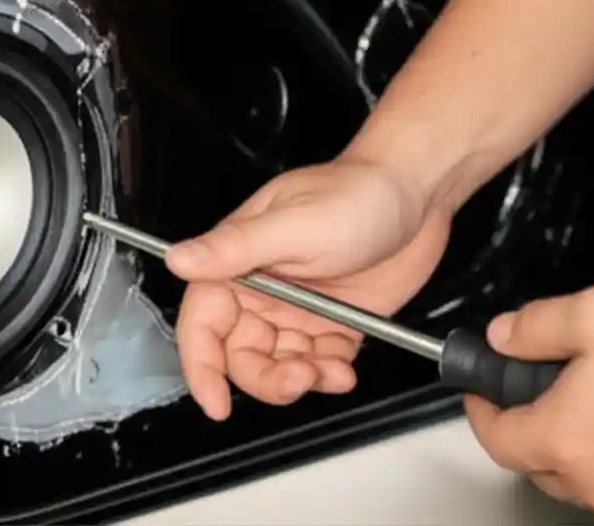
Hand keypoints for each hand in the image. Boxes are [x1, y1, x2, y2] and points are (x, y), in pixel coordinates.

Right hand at [165, 156, 450, 419]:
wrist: (416, 192)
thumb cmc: (354, 194)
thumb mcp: (293, 224)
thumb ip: (234, 248)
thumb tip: (178, 259)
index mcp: (238, 261)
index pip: (202, 322)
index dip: (202, 365)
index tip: (215, 402)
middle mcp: (261, 289)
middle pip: (239, 355)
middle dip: (264, 379)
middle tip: (297, 378)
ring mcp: (296, 308)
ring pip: (278, 365)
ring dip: (300, 380)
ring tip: (330, 372)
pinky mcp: (331, 322)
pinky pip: (318, 364)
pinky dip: (328, 375)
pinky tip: (344, 368)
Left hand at [465, 283, 593, 519]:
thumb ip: (539, 325)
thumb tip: (506, 335)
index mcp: (563, 439)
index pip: (493, 435)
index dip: (480, 407)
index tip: (480, 388)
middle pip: (536, 463)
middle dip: (528, 427)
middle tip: (538, 388)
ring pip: (587, 480)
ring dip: (580, 447)